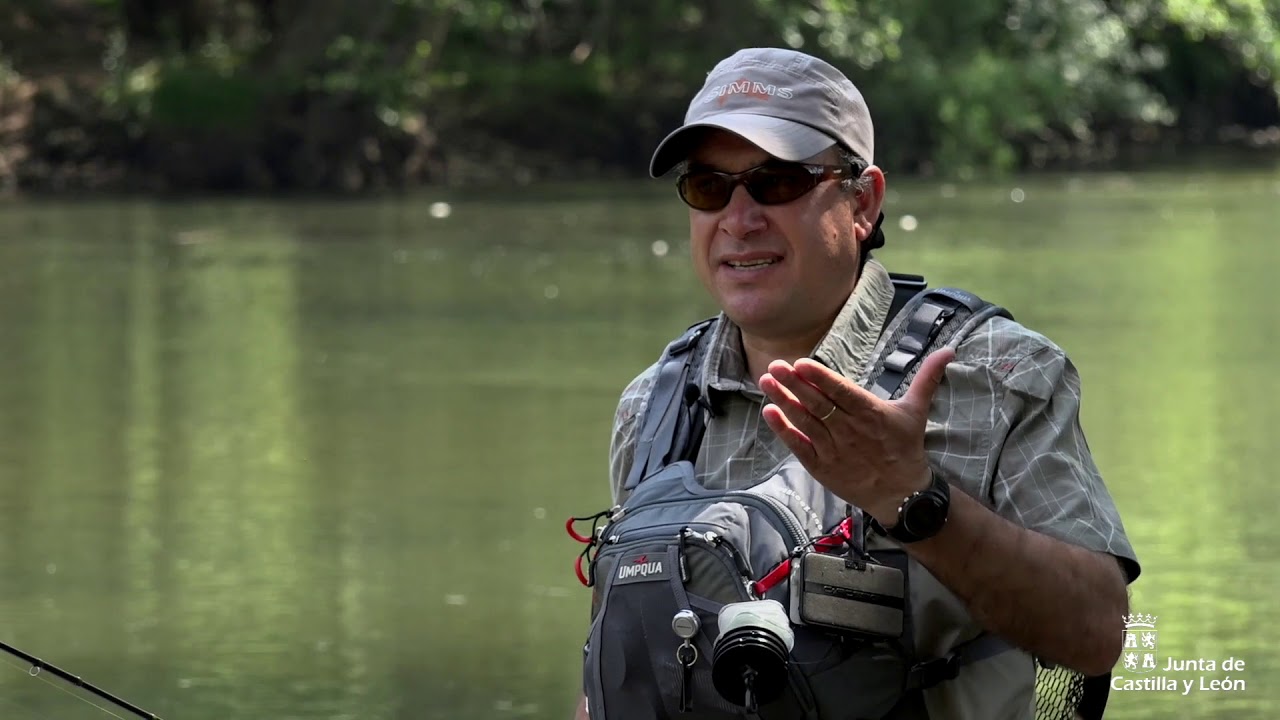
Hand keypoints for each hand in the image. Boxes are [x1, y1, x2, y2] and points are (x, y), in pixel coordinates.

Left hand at [758, 348, 954, 524]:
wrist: (901, 494)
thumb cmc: (906, 447)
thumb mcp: (916, 410)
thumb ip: (927, 377)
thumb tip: (949, 349)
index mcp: (871, 413)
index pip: (842, 392)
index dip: (820, 378)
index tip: (800, 363)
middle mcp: (850, 431)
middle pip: (818, 404)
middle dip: (794, 384)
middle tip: (775, 366)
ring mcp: (834, 449)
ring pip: (804, 422)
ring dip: (783, 401)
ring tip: (766, 382)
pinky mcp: (822, 466)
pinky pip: (799, 446)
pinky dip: (784, 430)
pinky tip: (769, 413)